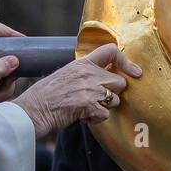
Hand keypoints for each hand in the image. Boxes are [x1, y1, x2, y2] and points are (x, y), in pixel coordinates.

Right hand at [13, 44, 139, 138]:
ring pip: (114, 100)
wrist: (34, 108)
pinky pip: (105, 115)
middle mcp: (89, 74)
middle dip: (112, 93)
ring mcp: (90, 90)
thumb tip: (104, 78)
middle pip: (120, 82)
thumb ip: (85, 73)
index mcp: (82, 63)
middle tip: (96, 99)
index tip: (136, 72)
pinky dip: (95, 120)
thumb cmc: (47, 94)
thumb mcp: (66, 74)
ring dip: (103, 107)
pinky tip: (82, 117)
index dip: (127, 62)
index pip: (111, 51)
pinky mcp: (89, 106)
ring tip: (86, 108)